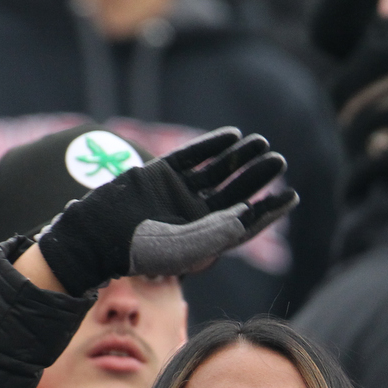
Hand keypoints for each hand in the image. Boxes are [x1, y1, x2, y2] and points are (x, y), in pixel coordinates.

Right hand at [37, 126, 297, 295]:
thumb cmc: (143, 251)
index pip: (244, 222)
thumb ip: (219, 232)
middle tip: (279, 162)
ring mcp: (178, 193)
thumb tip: (250, 214)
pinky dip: (211, 146)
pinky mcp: (162, 175)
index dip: (269, 209)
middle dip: (258, 177)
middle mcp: (195, 216)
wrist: (98, 236)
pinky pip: (193, 157)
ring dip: (239, 158)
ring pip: (217, 171)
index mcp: (206, 238)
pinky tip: (232, 136)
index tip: (290, 196)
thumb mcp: (186, 248)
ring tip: (261, 144)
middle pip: (235, 192)